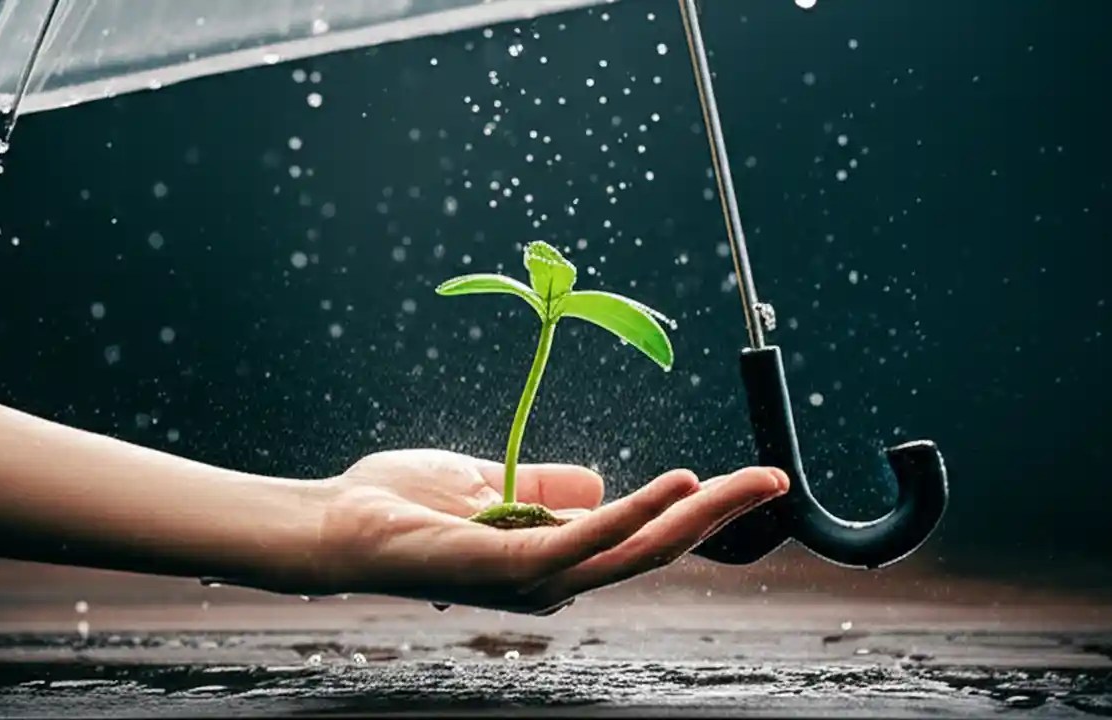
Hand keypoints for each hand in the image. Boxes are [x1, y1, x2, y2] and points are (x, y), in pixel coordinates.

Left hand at [314, 449, 787, 613]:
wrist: (339, 522)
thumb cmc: (406, 507)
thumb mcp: (493, 484)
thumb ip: (548, 487)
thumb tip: (604, 481)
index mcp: (553, 557)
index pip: (639, 536)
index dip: (694, 511)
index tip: (742, 478)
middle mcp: (554, 578)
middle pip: (654, 548)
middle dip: (718, 515)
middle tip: (773, 478)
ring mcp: (535, 578)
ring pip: (634, 548)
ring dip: (694, 514)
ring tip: (746, 481)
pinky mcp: (509, 565)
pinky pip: (584, 538)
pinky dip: (633, 513)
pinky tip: (674, 487)